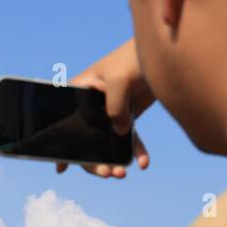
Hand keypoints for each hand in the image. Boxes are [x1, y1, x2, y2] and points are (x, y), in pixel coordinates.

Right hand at [56, 37, 153, 178]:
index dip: (61, 144)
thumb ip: (115, 108)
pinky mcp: (130, 114)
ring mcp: (112, 110)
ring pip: (109, 142)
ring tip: (122, 174)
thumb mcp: (119, 80)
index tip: (61, 167)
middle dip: (95, 160)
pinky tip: (143, 163)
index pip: (65, 120)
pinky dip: (136, 151)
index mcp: (81, 91)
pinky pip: (130, 138)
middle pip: (88, 138)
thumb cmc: (134, 58)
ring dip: (115, 160)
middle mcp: (93, 103)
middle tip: (106, 173)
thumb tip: (120, 133)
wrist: (165, 53)